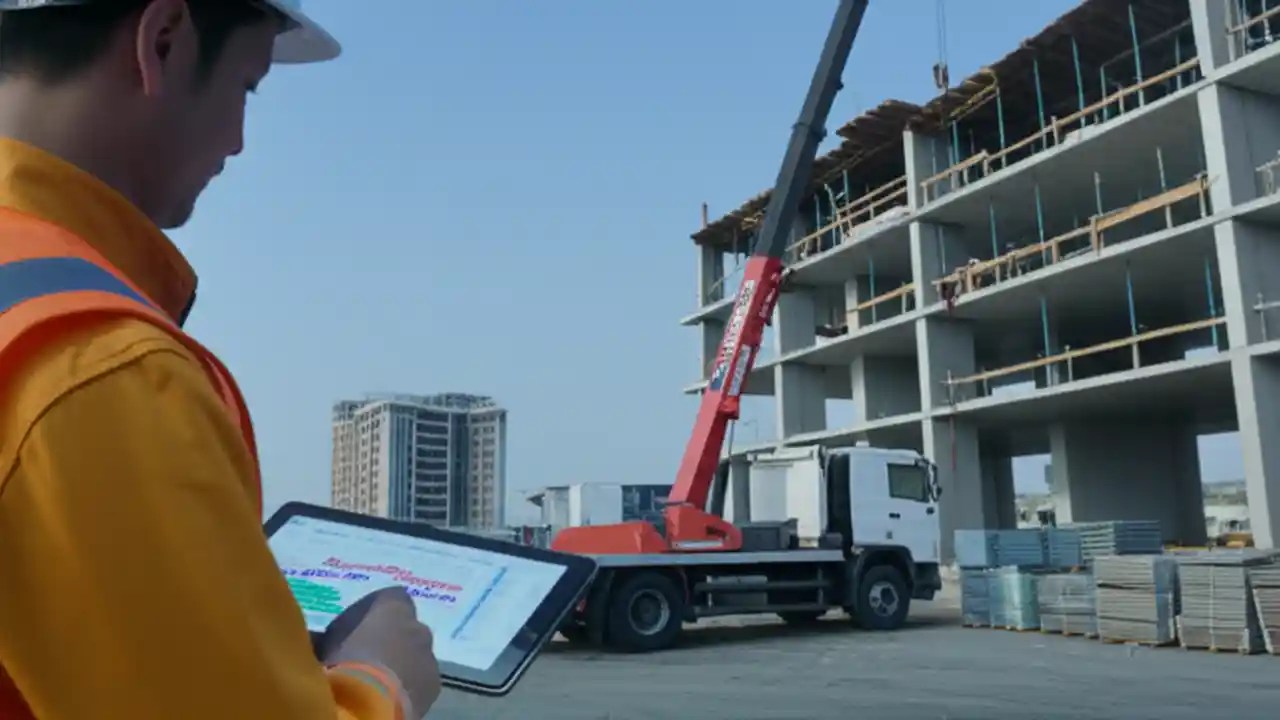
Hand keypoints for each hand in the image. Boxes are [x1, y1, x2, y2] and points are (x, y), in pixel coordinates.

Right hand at [319, 586, 441, 717]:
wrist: (367, 703)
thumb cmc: (342, 663)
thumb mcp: (323, 645)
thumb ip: (326, 636)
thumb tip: (316, 639)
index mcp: (392, 604)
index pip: (391, 597)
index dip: (376, 614)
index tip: (360, 629)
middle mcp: (417, 625)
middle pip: (407, 628)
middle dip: (392, 640)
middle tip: (368, 659)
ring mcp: (429, 656)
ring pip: (417, 655)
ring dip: (402, 664)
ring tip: (379, 682)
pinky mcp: (434, 685)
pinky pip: (421, 681)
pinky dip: (408, 686)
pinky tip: (390, 697)